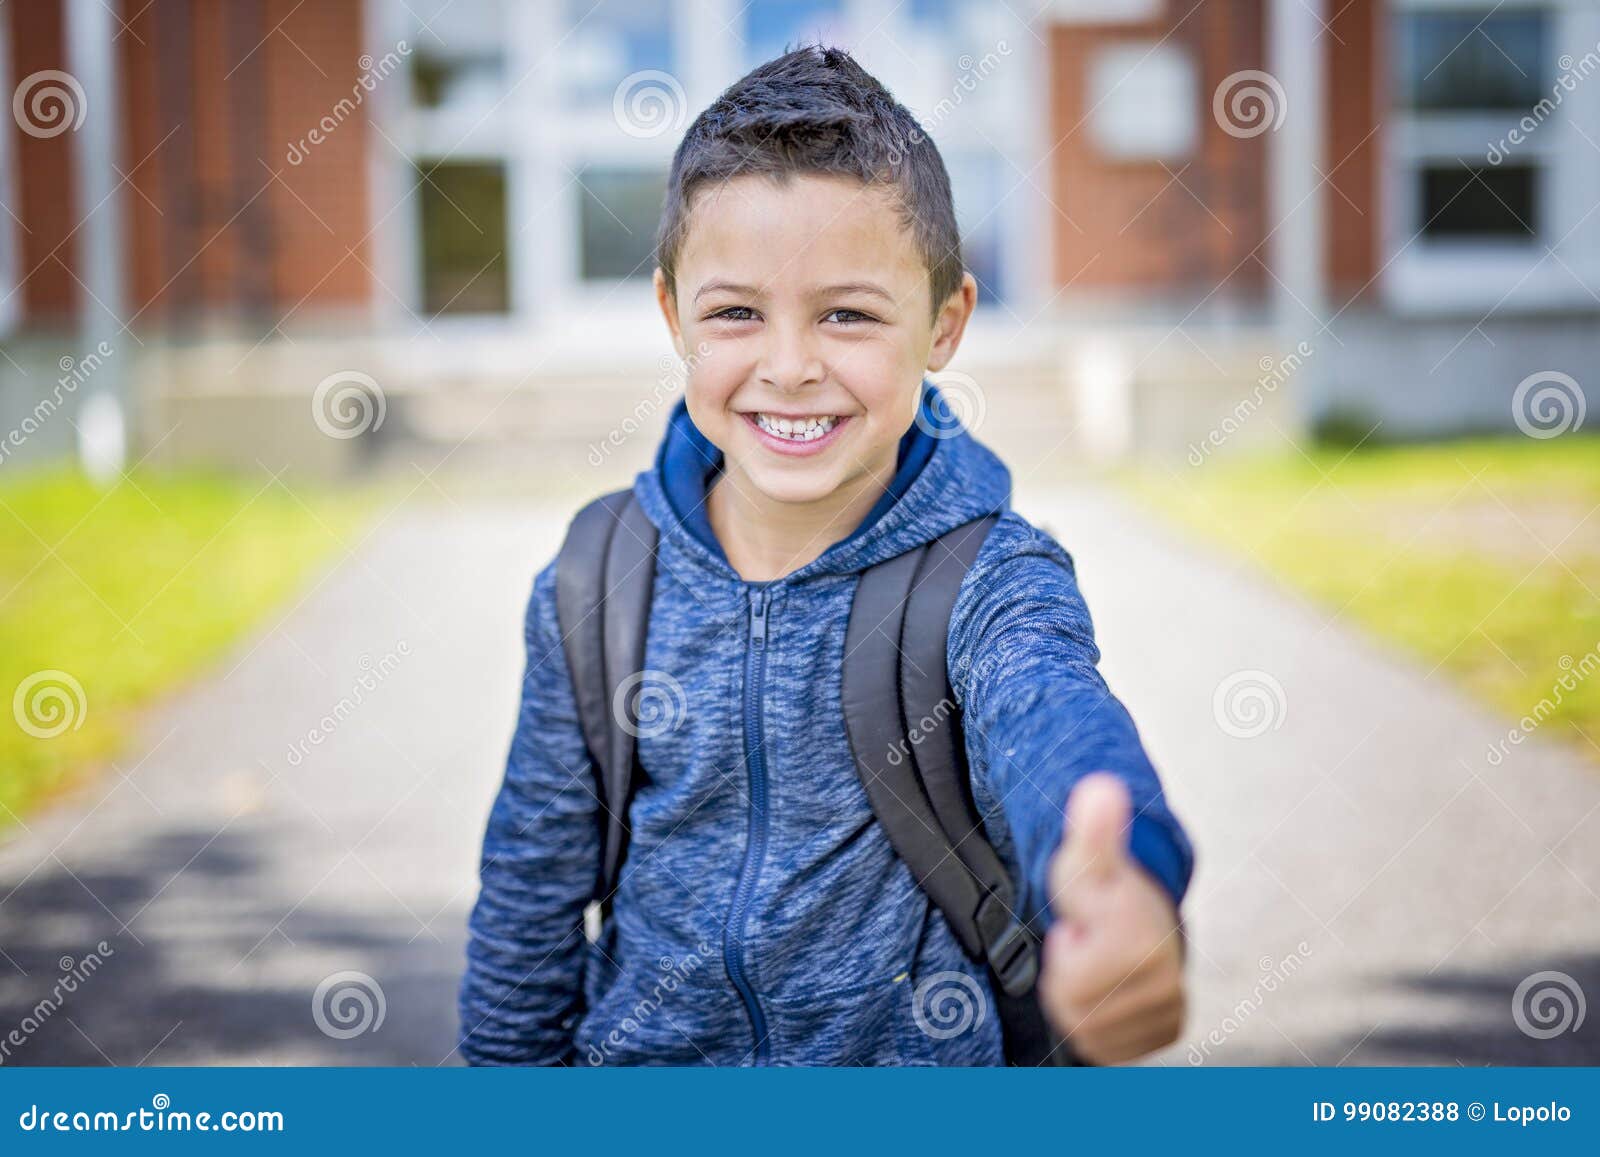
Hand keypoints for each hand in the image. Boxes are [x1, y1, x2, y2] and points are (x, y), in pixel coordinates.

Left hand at [1038, 772, 1185, 1063]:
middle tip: (1090, 942)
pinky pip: (1106, 1048)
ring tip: (1099, 960)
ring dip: (1082, 995)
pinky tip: (1108, 988)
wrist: (1144, 907)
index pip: (1066, 985)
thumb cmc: (1103, 884)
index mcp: (1145, 947)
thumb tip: (1099, 787)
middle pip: (1076, 1012)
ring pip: (1088, 1032)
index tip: (1083, 925)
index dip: (1064, 951)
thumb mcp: (1087, 858)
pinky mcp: (1167, 1033)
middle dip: (1070, 974)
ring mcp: (1168, 1013)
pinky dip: (1097, 1020)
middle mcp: (1166, 988)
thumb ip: (1093, 829)